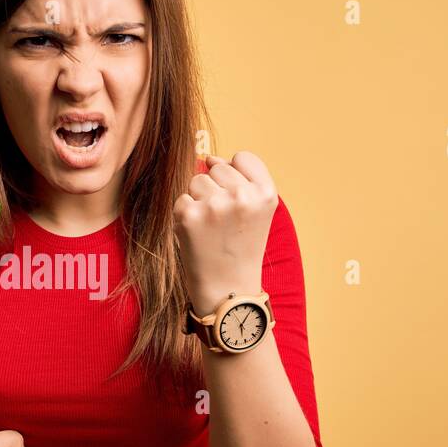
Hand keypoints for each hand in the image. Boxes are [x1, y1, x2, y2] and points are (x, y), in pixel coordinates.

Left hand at [173, 151, 278, 311]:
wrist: (228, 290)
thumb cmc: (241, 247)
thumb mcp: (256, 211)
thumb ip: (240, 178)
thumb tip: (209, 156)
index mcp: (266, 193)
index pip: (243, 158)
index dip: (236, 176)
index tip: (238, 201)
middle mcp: (243, 196)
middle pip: (216, 167)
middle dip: (216, 189)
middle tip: (224, 222)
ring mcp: (215, 205)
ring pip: (196, 180)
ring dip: (199, 200)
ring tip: (211, 228)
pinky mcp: (189, 215)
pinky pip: (181, 199)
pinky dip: (185, 216)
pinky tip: (198, 235)